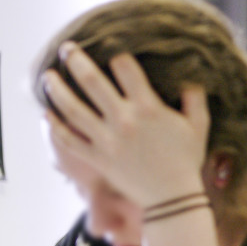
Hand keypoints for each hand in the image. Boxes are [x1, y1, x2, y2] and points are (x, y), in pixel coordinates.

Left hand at [42, 43, 209, 206]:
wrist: (173, 198)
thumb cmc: (187, 161)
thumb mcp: (199, 127)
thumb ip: (194, 99)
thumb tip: (190, 77)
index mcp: (148, 109)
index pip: (126, 69)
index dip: (117, 54)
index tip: (111, 47)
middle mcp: (123, 120)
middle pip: (92, 82)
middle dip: (77, 61)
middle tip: (67, 48)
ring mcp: (106, 140)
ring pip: (72, 108)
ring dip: (57, 89)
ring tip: (49, 76)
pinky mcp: (97, 158)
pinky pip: (69, 139)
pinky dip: (55, 126)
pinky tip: (47, 113)